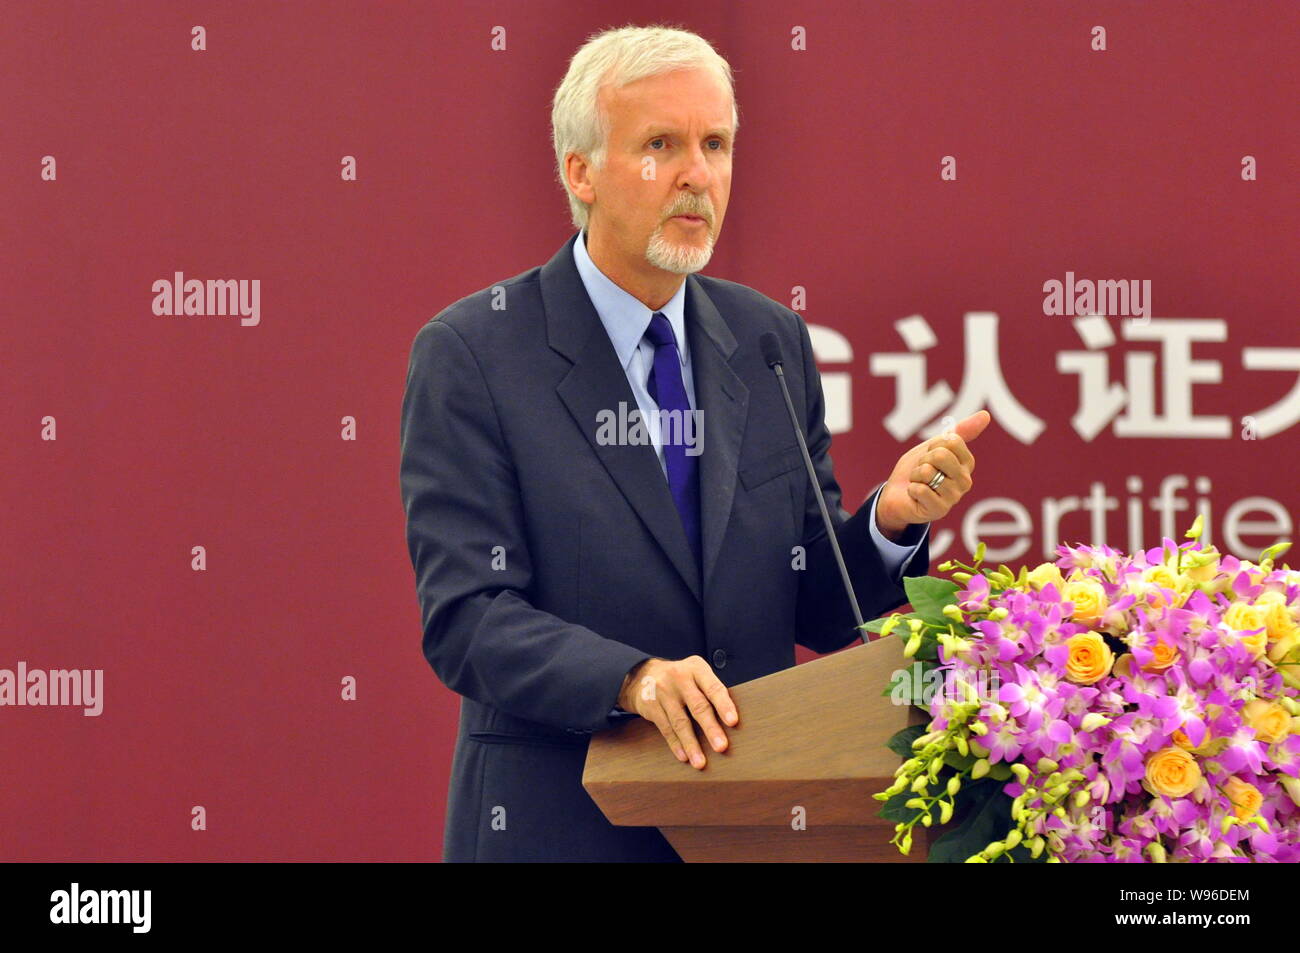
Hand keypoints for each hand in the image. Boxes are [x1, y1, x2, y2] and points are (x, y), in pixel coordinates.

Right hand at [617, 656, 738, 769]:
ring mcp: (663, 691)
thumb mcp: (696, 675)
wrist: (644, 674)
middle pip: (698, 706)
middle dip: (711, 729)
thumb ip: (711, 691)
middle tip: (721, 747)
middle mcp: (679, 678)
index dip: (724, 705)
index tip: (733, 722)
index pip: (713, 688)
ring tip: (700, 762)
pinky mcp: (650, 705)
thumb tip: (733, 722)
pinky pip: (665, 728)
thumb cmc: (682, 679)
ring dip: (691, 744)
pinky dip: (676, 744)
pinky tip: (684, 756)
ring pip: (680, 722)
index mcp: (696, 669)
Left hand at [876, 411, 990, 534]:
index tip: (930, 455)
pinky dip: (912, 489)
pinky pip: (920, 489)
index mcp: (966, 463)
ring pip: (928, 472)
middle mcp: (965, 481)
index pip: (952, 441)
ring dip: (916, 476)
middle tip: (922, 471)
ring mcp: (953, 497)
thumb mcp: (934, 447)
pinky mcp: (939, 510)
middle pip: (941, 455)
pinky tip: (916, 496)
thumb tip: (986, 414)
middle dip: (923, 460)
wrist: (896, 494)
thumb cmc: (917, 470)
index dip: (934, 445)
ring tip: (920, 483)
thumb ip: (959, 432)